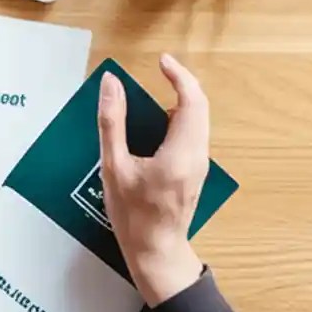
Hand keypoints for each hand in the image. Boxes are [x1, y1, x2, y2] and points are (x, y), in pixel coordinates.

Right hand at [97, 54, 209, 307]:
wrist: (155, 250)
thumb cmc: (131, 213)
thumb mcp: (114, 166)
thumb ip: (112, 122)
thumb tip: (111, 84)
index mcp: (180, 153)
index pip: (191, 101)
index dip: (179, 76)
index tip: (161, 61)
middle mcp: (197, 156)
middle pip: (199, 107)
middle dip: (182, 84)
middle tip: (160, 69)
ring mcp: (200, 165)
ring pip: (199, 121)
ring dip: (182, 101)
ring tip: (155, 93)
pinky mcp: (195, 171)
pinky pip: (193, 134)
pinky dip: (180, 119)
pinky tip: (156, 124)